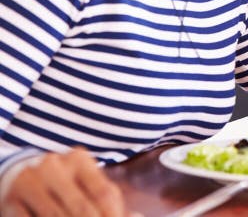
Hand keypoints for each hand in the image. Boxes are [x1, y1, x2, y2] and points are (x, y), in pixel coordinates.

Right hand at [1, 148, 127, 216]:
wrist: (17, 175)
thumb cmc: (63, 183)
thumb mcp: (85, 184)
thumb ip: (108, 201)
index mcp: (78, 159)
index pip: (105, 193)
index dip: (114, 216)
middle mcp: (53, 165)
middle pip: (82, 209)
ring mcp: (29, 182)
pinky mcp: (9, 201)